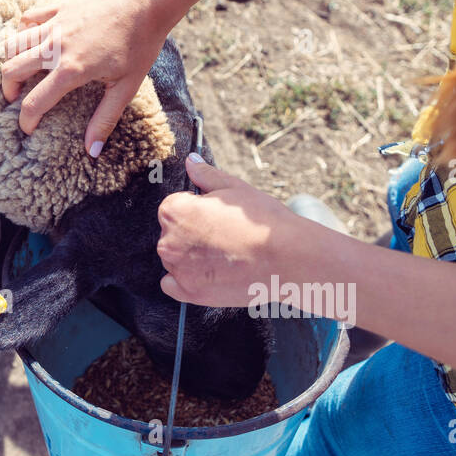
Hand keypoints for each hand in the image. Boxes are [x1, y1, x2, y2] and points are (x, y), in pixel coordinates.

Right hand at [1, 0, 169, 154]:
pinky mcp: (59, 7)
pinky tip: (33, 39)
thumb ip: (105, 119)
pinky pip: (29, 18)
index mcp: (71, 70)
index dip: (26, 120)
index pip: (34, 102)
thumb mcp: (127, 86)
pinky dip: (23, 31)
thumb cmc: (140, 44)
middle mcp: (55, 47)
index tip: (27, 128)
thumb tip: (92, 150)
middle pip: (11, 70)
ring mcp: (55, 24)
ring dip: (11, 60)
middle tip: (16, 99)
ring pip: (14, 43)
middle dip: (8, 89)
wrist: (147, 1)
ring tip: (20, 71)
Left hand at [156, 156, 304, 307]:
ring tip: (224, 254)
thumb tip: (190, 161)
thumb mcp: (234, 188)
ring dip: (191, 256)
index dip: (196, 209)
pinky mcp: (190, 293)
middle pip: (173, 234)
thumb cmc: (261, 221)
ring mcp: (178, 270)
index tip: (216, 216)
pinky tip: (210, 274)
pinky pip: (173, 285)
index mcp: (174, 211)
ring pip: (175, 259)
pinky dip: (186, 280)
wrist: (286, 258)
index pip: (173, 207)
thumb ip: (205, 175)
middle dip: (192, 233)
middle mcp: (168, 241)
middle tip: (224, 235)